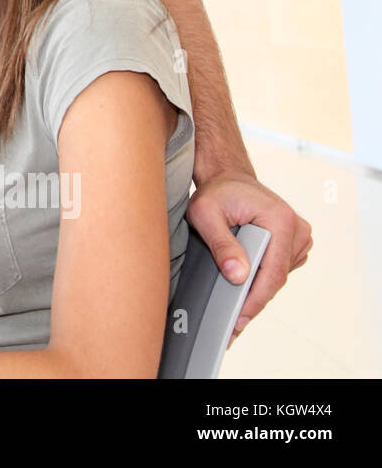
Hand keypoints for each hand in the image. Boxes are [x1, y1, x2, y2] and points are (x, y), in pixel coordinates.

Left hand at [186, 170, 311, 341]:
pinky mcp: (294, 244)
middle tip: (231, 325)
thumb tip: (238, 275)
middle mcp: (297, 229)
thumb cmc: (216, 193)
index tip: (238, 319)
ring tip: (231, 304)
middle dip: (252, 300)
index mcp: (280, 220)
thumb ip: (221, 244)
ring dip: (256, 290)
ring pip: (277, 277)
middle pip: (276, 278)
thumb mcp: (204, 213)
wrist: (228, 178)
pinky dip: (260, 279)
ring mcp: (299, 237)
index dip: (255, 299)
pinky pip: (277, 270)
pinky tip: (242, 284)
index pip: (272, 273)